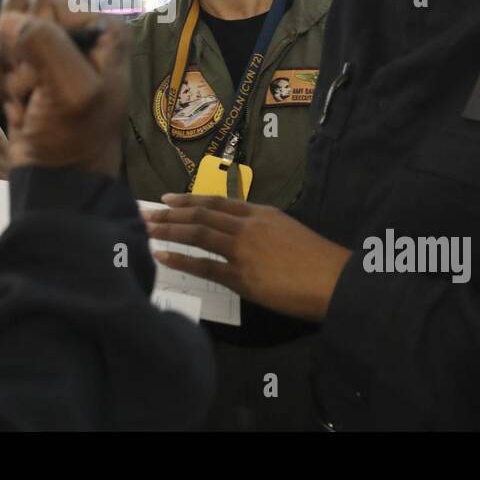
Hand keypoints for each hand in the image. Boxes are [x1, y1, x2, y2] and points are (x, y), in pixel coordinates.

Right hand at [0, 0, 128, 178]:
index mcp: (100, 27)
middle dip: (16, 57)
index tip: (42, 76)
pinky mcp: (21, 70)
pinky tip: (3, 107)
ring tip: (23, 102)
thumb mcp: (72, 89)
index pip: (44, 3)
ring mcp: (46, 51)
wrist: (55, 180)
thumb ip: (44, 43)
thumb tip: (7, 21)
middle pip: (19, 14)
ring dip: (4, 74)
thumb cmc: (74, 137)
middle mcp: (75, 32)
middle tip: (32, 89)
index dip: (34, 39)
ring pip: (0, 34)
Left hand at [143, 194, 350, 321]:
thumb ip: (263, 229)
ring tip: (145, 229)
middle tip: (144, 213)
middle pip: (201, 214)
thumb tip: (241, 235)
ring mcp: (243, 249)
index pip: (217, 202)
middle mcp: (248, 225)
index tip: (167, 199)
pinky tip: (163, 257)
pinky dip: (181, 260)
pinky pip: (205, 265)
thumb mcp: (289, 231)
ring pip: (198, 233)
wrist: (335, 280)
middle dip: (169, 213)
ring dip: (169, 230)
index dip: (189, 200)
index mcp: (261, 213)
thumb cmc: (318, 260)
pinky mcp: (242, 276)